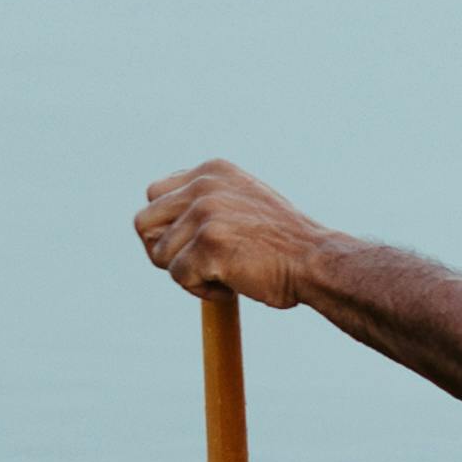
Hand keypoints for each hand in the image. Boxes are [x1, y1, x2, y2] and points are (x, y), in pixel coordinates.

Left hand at [136, 156, 318, 307]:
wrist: (316, 261)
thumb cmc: (284, 243)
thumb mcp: (243, 202)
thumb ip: (207, 202)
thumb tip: (160, 228)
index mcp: (211, 171)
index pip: (154, 194)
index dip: (166, 226)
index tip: (190, 243)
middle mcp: (204, 186)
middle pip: (144, 223)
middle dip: (163, 251)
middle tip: (195, 266)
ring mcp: (205, 213)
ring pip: (161, 256)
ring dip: (187, 274)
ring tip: (223, 275)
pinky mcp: (208, 245)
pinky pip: (179, 277)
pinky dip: (201, 290)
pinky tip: (231, 286)